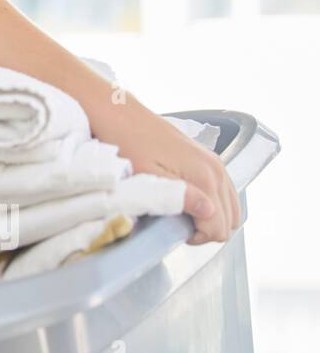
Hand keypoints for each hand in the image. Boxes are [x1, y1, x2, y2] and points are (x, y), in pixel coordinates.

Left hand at [112, 106, 241, 244]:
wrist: (120, 115)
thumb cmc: (128, 145)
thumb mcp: (148, 176)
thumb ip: (180, 197)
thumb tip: (210, 215)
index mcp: (204, 177)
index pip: (219, 227)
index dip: (198, 237)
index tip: (174, 231)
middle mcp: (216, 170)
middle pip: (230, 220)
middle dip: (206, 229)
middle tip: (177, 223)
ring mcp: (214, 162)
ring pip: (231, 207)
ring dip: (211, 218)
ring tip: (181, 213)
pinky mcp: (207, 158)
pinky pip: (224, 191)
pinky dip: (213, 203)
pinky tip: (188, 200)